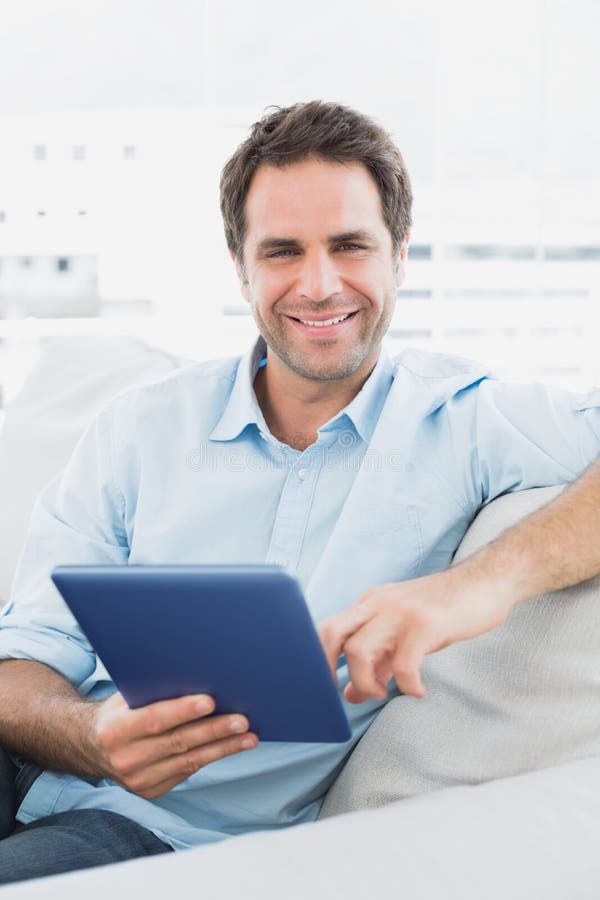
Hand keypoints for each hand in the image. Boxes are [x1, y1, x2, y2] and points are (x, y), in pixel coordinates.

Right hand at [89, 692, 257, 798]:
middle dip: (214, 730)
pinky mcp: (150, 791)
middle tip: (242, 720)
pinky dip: (211, 757)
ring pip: (189, 761)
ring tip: (249, 736)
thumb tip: (195, 675)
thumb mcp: (125, 697)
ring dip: (223, 748)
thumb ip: (152, 691)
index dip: (182, 711)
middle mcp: (125, 759)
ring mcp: (138, 780)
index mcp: (115, 730)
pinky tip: (232, 746)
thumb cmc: (117, 711)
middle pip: (178, 743)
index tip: (210, 701)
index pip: (154, 720)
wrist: (90, 747)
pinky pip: (187, 772)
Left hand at [317, 567, 514, 702]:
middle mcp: (378, 604)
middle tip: (344, 695)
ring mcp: (400, 612)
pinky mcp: (425, 624)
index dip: (321, 662)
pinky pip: (403, 664)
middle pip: (331, 634)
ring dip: (366, 683)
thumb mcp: (406, 633)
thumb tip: (351, 694)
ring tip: (385, 693)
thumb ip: (378, 661)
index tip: (328, 689)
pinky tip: (419, 691)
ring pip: (359, 651)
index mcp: (370, 604)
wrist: (488, 580)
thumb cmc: (447, 610)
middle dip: (328, 670)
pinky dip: (407, 686)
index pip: (329, 629)